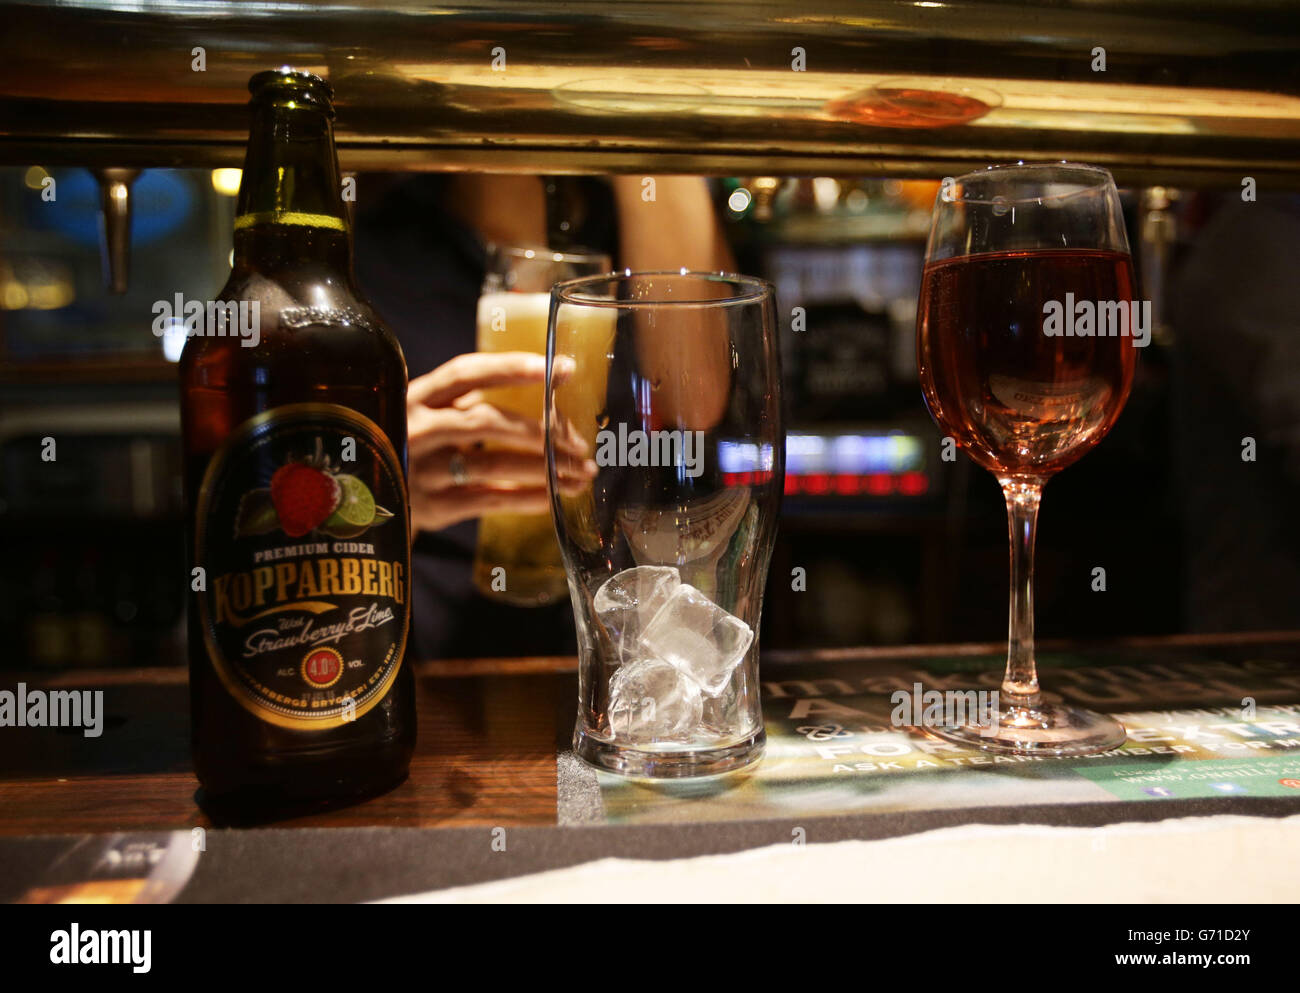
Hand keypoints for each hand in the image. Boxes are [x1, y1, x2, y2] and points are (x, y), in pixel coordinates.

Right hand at [407, 351, 595, 531]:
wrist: (371, 501)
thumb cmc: (418, 448)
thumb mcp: (430, 416)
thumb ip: (472, 403)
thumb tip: (551, 393)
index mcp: (415, 396)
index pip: (466, 373)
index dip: (513, 367)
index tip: (560, 368)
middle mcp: (415, 430)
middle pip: (486, 421)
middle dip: (541, 431)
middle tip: (580, 442)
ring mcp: (422, 471)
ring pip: (495, 464)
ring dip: (547, 469)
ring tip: (582, 472)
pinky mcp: (433, 508)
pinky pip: (491, 500)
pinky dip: (528, 498)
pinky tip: (555, 497)